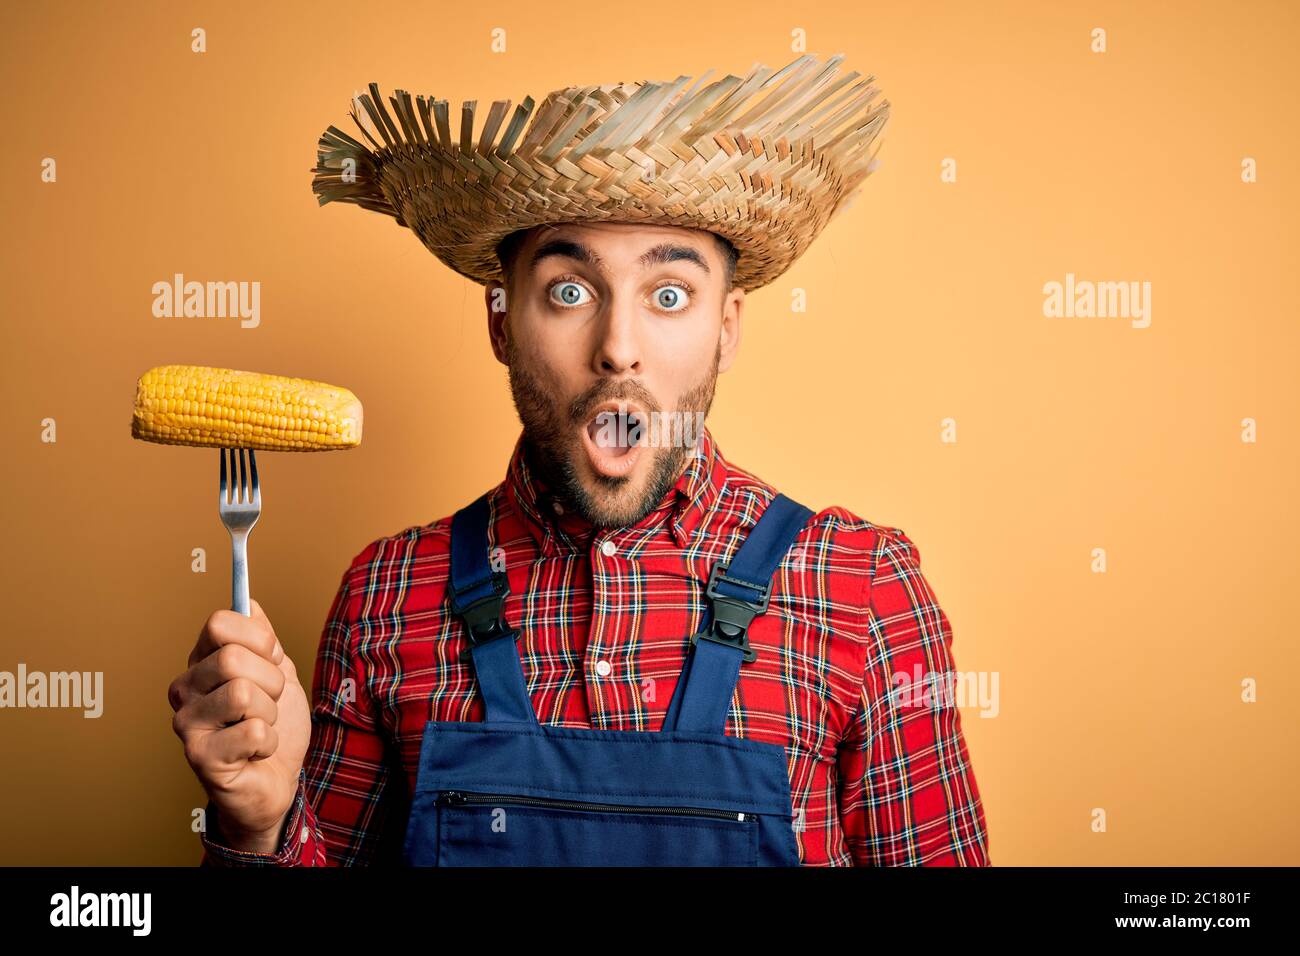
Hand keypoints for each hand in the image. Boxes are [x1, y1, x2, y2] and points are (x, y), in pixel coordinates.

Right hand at [169, 599, 309, 853]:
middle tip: (269, 702)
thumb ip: (262, 637)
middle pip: (234, 658)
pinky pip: (253, 732)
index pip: (221, 622)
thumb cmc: (274, 724)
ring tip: (261, 726)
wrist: (278, 779)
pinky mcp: (199, 756)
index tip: (270, 658)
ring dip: (269, 714)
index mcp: (201, 661)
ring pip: (243, 694)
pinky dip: (268, 742)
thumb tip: (248, 602)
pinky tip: (255, 752)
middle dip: (271, 681)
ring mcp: (187, 723)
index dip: (259, 638)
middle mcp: (185, 688)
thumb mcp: (277, 671)